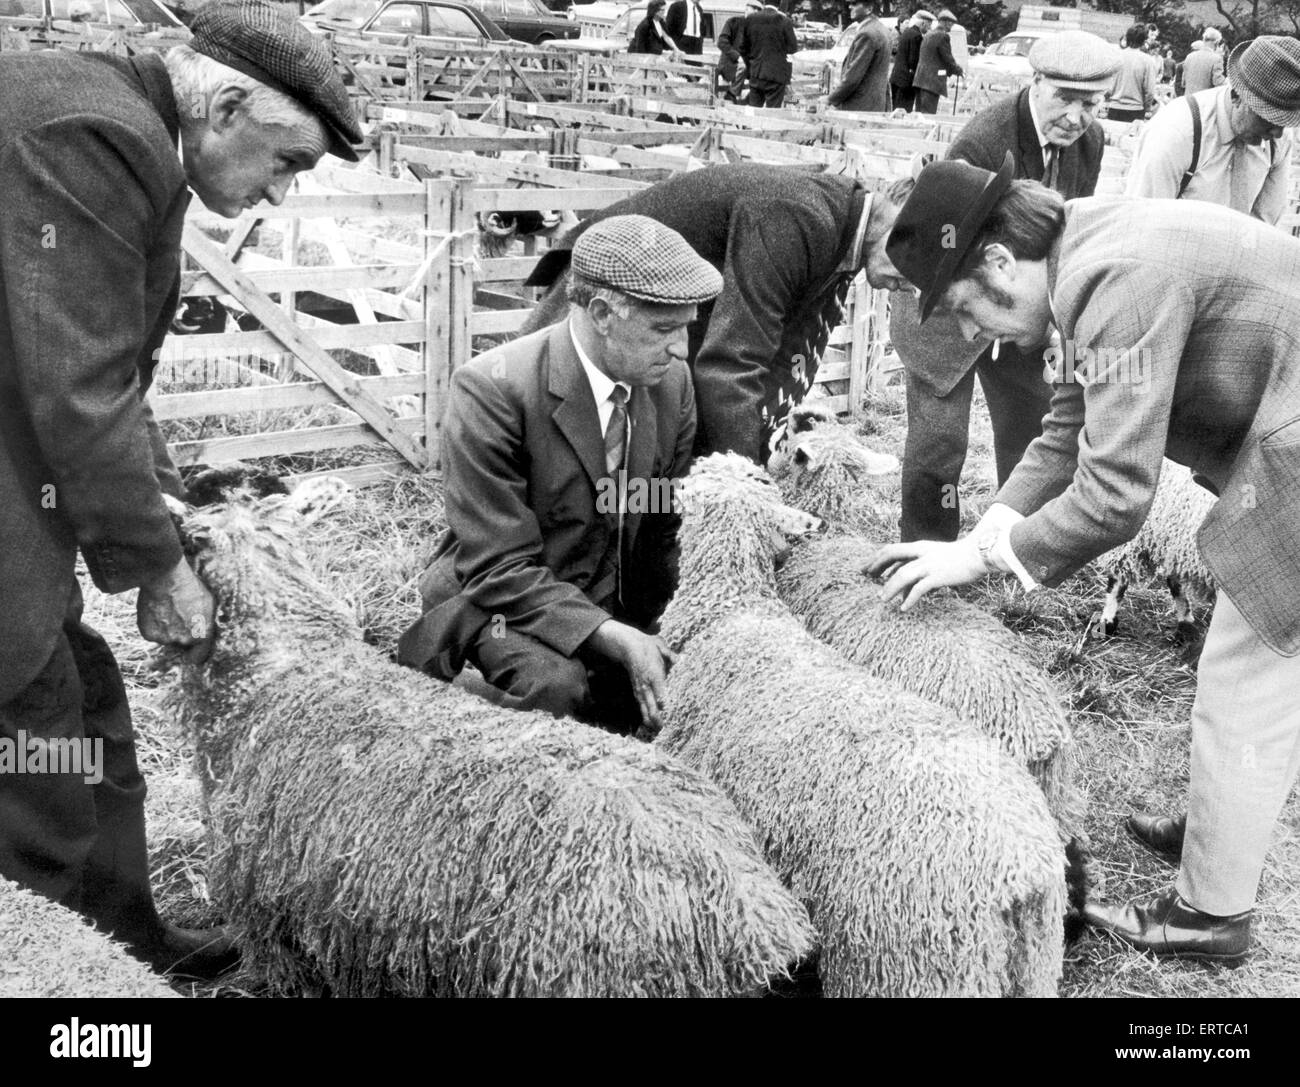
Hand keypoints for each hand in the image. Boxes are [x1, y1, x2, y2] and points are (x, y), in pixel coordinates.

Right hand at [137, 557, 215, 663]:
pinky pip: (152, 634)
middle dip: (180, 636)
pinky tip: (156, 610)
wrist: (166, 576)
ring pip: (165, 639)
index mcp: (202, 635)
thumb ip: (207, 624)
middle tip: (177, 617)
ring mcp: (165, 639)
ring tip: (167, 609)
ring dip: (166, 630)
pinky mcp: (149, 634)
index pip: (198, 657)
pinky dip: (153, 625)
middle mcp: (184, 641)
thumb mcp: (209, 604)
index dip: (195, 653)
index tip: (191, 650)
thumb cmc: (190, 586)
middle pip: (181, 646)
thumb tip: (207, 632)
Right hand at [588, 619, 675, 733]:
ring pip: (646, 710)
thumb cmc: (647, 647)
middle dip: (659, 719)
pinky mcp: (638, 692)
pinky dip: (646, 717)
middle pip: (652, 707)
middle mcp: (646, 685)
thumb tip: (680, 660)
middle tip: (668, 729)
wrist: (628, 647)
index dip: (666, 704)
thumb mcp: (660, 647)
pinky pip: (642, 708)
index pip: (660, 693)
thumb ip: (670, 655)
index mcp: (653, 674)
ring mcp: (640, 690)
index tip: (673, 713)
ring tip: (661, 731)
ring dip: (653, 722)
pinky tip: (651, 725)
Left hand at [861, 538, 987, 611]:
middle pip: (891, 554)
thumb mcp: (934, 559)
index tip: (866, 568)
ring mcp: (929, 564)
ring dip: (890, 587)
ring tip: (882, 599)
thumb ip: (919, 570)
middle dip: (876, 565)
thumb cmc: (958, 559)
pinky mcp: (938, 576)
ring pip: (902, 574)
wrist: (980, 555)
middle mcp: (921, 553)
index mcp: (919, 547)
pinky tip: (904, 608)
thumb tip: (904, 591)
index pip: (891, 549)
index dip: (877, 558)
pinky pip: (919, 589)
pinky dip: (910, 599)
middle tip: (865, 576)